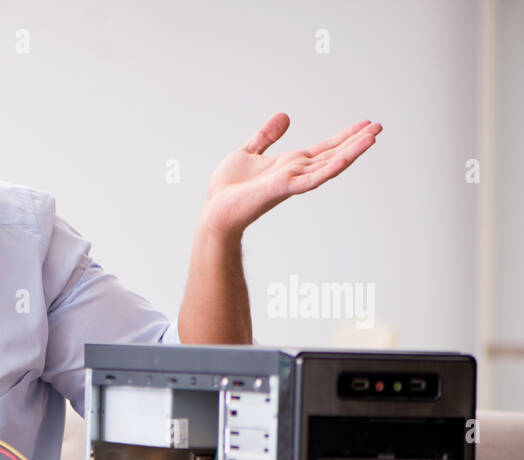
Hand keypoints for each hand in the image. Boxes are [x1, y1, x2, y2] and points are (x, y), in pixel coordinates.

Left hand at [201, 114, 381, 235]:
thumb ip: (266, 137)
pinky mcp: (281, 189)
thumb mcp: (248, 153)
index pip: (324, 148)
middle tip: (379, 127)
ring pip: (327, 165)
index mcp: (290, 164)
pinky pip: (310, 179)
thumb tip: (284, 116)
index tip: (365, 124)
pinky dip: (327, 169)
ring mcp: (291, 181)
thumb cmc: (227, 188)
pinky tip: (344, 159)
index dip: (344, 136)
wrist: (214, 210)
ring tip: (373, 137)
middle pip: (332, 154)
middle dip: (355, 141)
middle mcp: (295, 172)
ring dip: (350, 152)